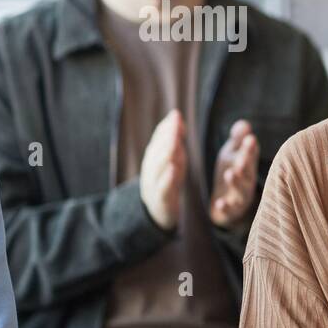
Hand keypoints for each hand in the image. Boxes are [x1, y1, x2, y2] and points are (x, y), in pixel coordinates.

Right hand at [140, 109, 186, 230]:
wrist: (158, 213)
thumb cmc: (167, 181)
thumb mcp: (172, 159)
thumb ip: (174, 140)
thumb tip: (176, 115)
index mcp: (154, 159)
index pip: (158, 140)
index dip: (167, 127)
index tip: (176, 115)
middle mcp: (151, 169)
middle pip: (157, 151)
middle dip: (166, 136)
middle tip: (176, 124)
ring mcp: (153, 184)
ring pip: (158, 168)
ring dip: (166, 154)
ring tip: (175, 142)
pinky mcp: (160, 199)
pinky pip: (162, 188)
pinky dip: (167, 178)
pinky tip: (173, 169)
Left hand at [210, 120, 259, 227]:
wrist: (229, 204)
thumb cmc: (232, 174)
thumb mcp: (232, 155)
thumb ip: (237, 140)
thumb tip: (244, 123)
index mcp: (246, 166)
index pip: (250, 156)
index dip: (250, 148)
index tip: (250, 139)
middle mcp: (246, 181)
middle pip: (248, 172)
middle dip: (246, 164)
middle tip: (242, 157)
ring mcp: (240, 196)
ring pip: (241, 190)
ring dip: (236, 182)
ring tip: (230, 173)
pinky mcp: (232, 210)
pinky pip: (230, 209)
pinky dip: (226, 207)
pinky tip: (220, 203)